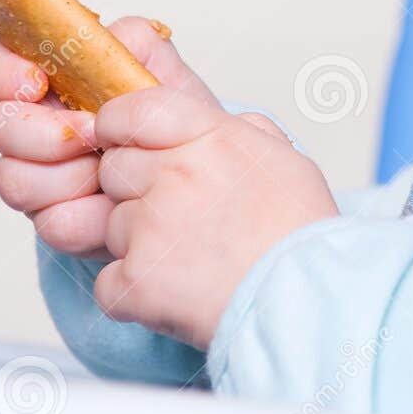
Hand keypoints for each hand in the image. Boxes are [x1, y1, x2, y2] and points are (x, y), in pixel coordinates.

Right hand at [0, 15, 218, 258]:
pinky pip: (51, 221)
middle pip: (0, 125)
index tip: (34, 83)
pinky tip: (115, 206)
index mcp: (54, 81)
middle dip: (44, 134)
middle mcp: (36, 125)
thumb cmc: (172, 122)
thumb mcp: (165, 75)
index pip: (0, 63)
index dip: (3, 72)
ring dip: (69, 176)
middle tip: (91, 134)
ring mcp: (41, 173)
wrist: (191, 183)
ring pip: (15, 177)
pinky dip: (89, 215)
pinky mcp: (57, 218)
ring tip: (111, 172)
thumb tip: (115, 37)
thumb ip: (139, 44)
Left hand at [91, 85, 338, 350]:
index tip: (125, 143)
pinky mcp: (135, 280)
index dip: (119, 126)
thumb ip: (243, 133)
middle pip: (114, 169)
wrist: (304, 303)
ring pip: (111, 226)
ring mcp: (150, 227)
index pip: (135, 110)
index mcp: (212, 138)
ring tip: (190, 262)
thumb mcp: (287, 161)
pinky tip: (176, 295)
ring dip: (139, 245)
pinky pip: (109, 280)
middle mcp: (175, 174)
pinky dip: (134, 292)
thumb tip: (219, 125)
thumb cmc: (299, 238)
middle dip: (135, 191)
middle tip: (179, 218)